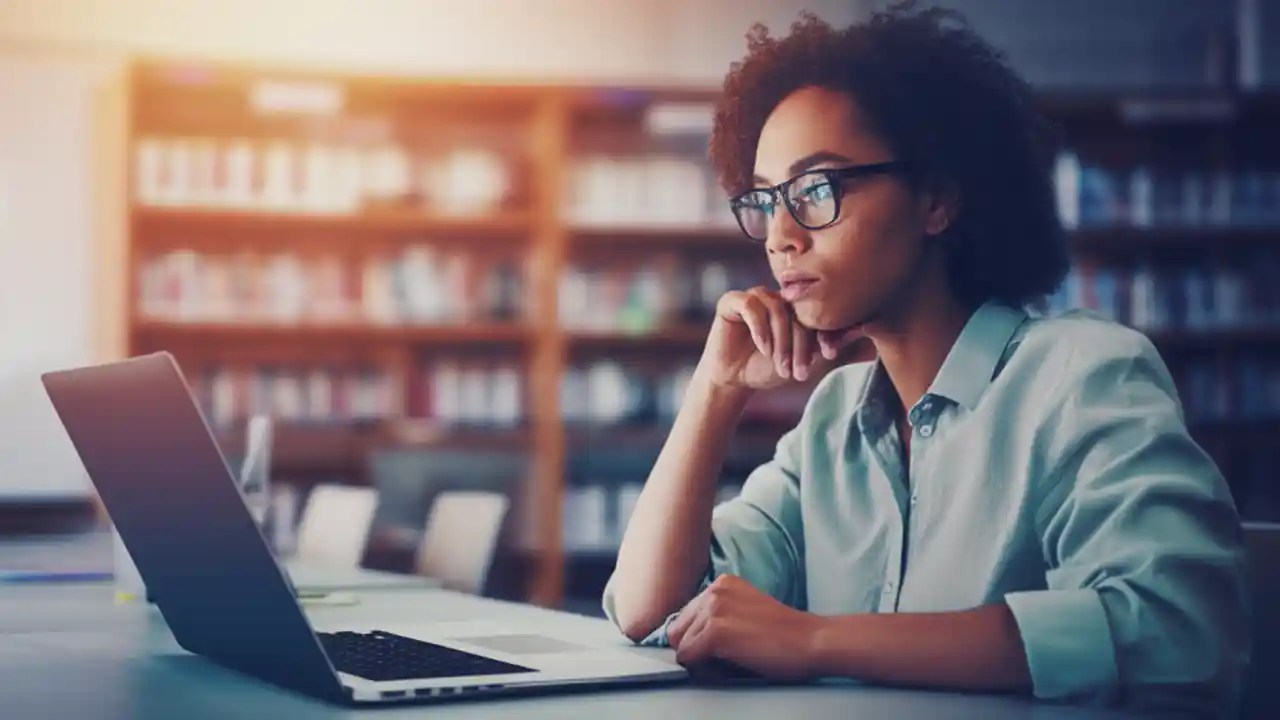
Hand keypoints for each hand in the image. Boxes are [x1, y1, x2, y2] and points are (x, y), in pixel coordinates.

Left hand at [667, 574, 823, 681]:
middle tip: (724, 659)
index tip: (722, 648)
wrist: (812, 641)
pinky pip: (688, 659)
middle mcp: (714, 590)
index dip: (698, 638)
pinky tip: (731, 665)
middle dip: (694, 649)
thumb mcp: (745, 611)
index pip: (686, 617)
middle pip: (677, 630)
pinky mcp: (715, 632)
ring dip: (701, 661)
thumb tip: (685, 640)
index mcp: (722, 583)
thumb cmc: (784, 636)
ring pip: (680, 646)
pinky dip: (704, 670)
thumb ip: (717, 616)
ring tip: (731, 661)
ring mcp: (713, 609)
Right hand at [700, 287, 861, 390]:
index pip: (816, 309)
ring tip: (781, 366)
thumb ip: (831, 343)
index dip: (824, 332)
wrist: (735, 380)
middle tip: (800, 373)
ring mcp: (755, 296)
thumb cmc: (769, 369)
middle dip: (801, 344)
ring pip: (777, 308)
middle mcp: (777, 296)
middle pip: (798, 309)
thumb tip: (864, 326)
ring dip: (781, 340)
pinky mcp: (732, 300)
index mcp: (796, 306)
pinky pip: (751, 306)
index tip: (829, 355)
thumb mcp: (805, 359)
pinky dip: (760, 329)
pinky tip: (763, 348)